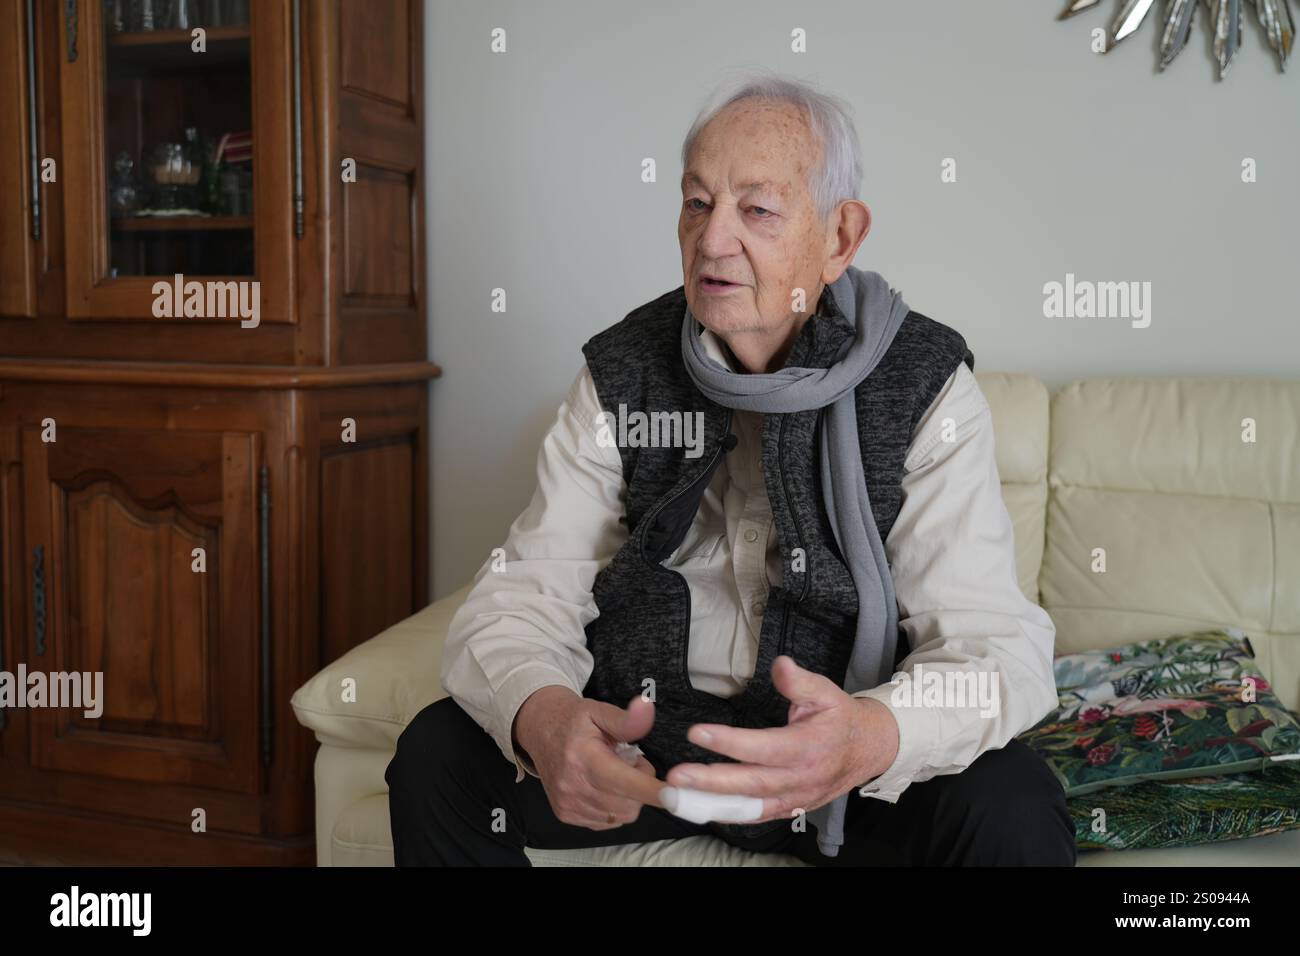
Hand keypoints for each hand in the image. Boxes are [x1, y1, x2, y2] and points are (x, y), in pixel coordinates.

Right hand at [513, 686, 663, 830]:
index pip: (624, 782)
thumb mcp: (600, 711)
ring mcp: (568, 804)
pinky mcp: (566, 814)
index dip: (652, 791)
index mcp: (584, 758)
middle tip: (631, 762)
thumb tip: (647, 708)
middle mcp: (573, 786)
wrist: (539, 730)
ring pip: (621, 816)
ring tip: (615, 772)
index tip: (676, 796)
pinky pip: (607, 822)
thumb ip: (627, 718)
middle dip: (641, 787)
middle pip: (629, 804)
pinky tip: (604, 786)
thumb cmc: (574, 720)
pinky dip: (614, 808)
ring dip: (628, 798)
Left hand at [664, 655, 899, 824]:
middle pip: (752, 784)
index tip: (697, 732)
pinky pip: (758, 816)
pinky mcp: (793, 807)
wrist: (869, 748)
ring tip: (679, 798)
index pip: (763, 747)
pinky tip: (704, 810)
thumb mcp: (825, 692)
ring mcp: (797, 797)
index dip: (729, 742)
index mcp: (807, 747)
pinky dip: (731, 815)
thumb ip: (798, 681)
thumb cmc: (840, 717)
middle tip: (677, 777)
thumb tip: (779, 664)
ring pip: (752, 806)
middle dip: (711, 782)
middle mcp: (801, 778)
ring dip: (714, 804)